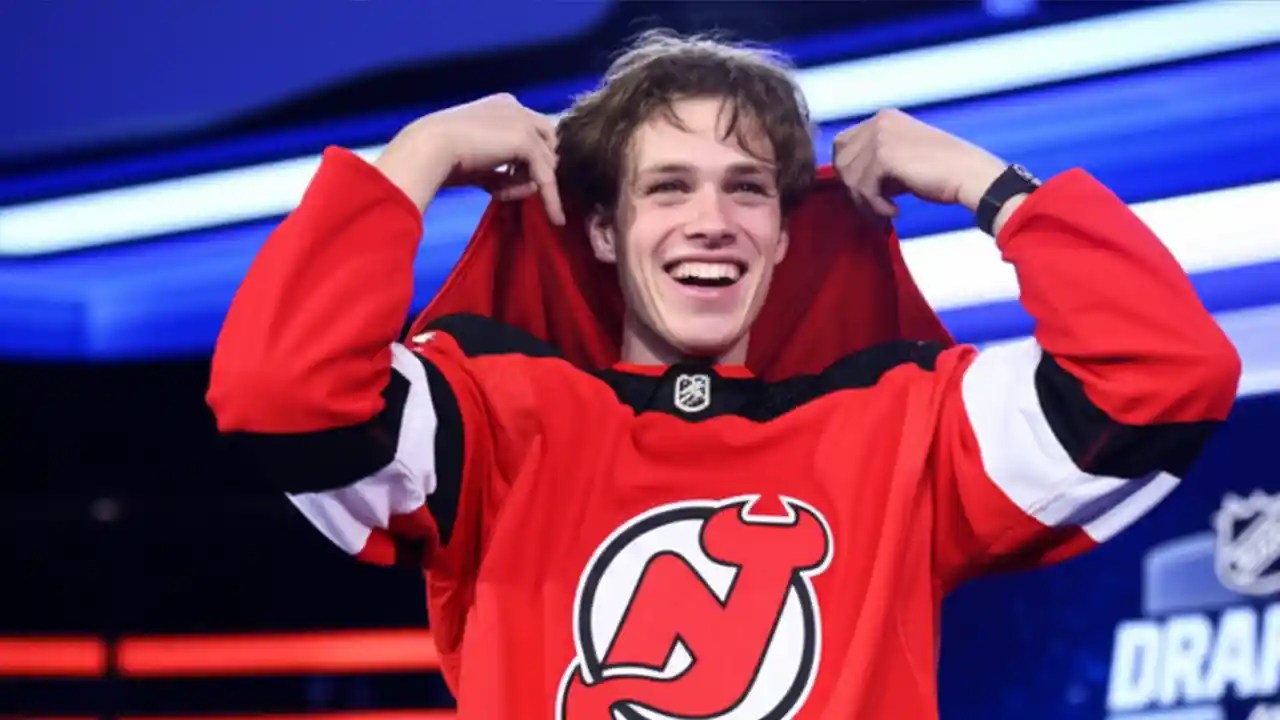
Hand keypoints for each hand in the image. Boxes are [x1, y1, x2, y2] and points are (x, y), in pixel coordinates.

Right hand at [374, 93, 563, 224]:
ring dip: (527, 185)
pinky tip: (554, 218)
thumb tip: (520, 186)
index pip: (531, 134)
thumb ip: (500, 169)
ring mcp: (523, 121)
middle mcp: (516, 108)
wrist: (428, 148)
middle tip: (505, 190)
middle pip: (546, 145)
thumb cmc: (440, 156)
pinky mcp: (526, 141)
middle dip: (534, 172)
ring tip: (497, 194)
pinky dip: (550, 199)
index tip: (506, 183)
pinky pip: (547, 176)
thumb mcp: (477, 161)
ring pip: (547, 162)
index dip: (525, 162)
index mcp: (502, 106)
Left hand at [832, 109, 1006, 219]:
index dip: (848, 171)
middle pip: (841, 161)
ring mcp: (880, 137)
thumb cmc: (939, 171)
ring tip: (884, 213)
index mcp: (882, 118)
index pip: (842, 144)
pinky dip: (876, 206)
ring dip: (865, 202)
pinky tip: (894, 212)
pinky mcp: (884, 156)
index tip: (864, 192)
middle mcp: (879, 121)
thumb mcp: (901, 158)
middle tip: (873, 207)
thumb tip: (849, 181)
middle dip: (853, 189)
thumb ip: (875, 162)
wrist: (969, 174)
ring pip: (850, 178)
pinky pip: (864, 189)